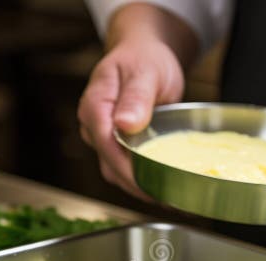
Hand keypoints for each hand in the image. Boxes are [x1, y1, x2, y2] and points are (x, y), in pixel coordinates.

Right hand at [78, 4, 196, 198]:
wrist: (142, 55)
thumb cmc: (144, 58)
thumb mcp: (145, 71)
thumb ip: (136, 97)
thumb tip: (124, 125)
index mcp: (94, 106)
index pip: (106, 145)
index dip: (127, 168)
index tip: (149, 183)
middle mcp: (94, 127)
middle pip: (110, 165)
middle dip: (138, 185)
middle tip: (169, 200)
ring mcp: (103, 140)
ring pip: (117, 173)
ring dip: (142, 188)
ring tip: (171, 200)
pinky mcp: (116, 148)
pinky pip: (127, 170)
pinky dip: (145, 181)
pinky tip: (165, 188)